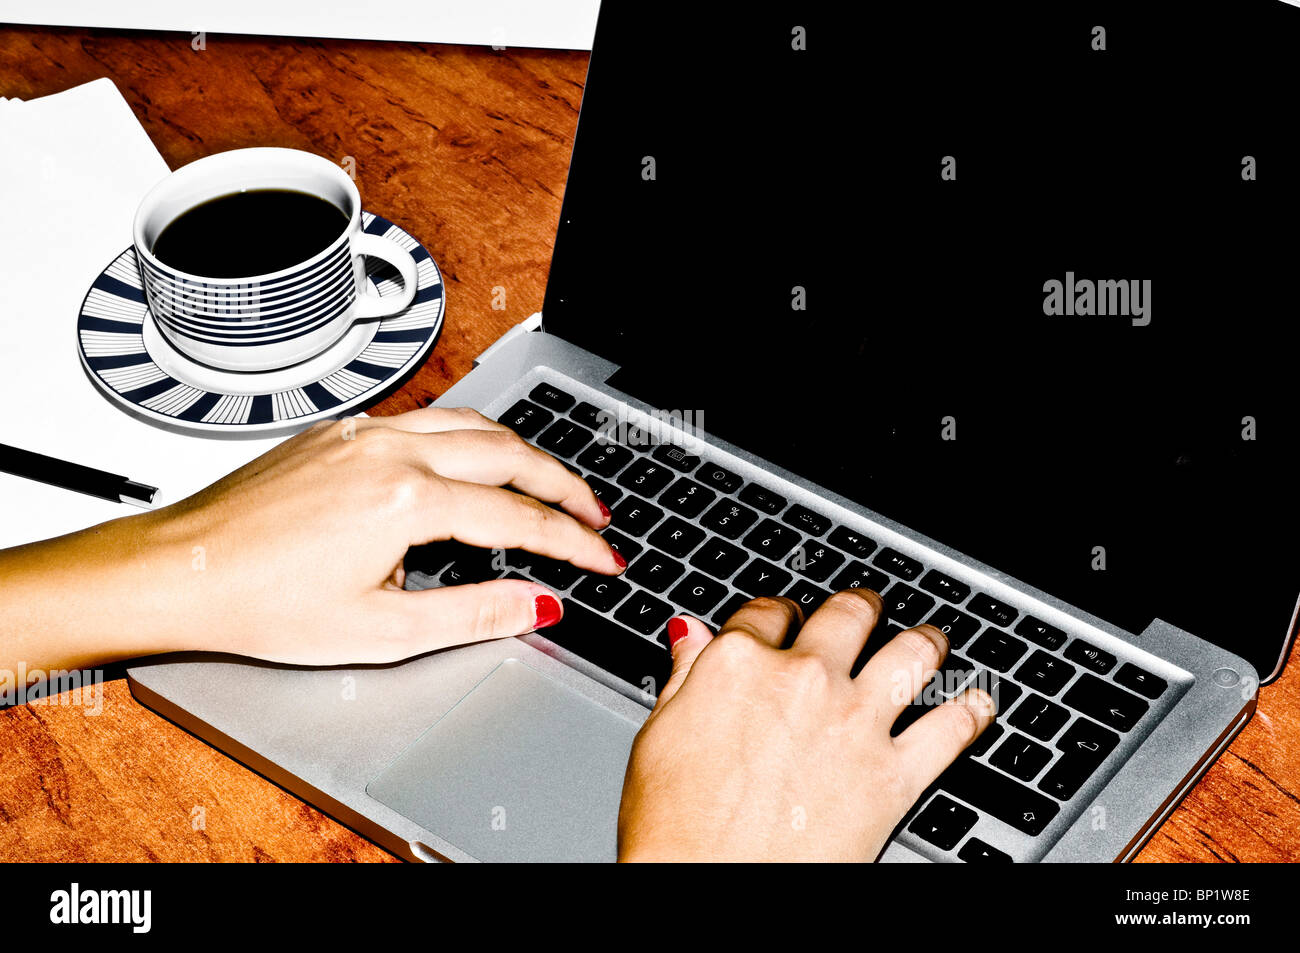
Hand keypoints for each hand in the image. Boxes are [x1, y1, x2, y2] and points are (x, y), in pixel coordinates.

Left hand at [0, 407, 623, 672]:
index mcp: (405, 500)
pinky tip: (472, 458)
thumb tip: (538, 604)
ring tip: (549, 481)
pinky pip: (426, 418)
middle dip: (563, 483)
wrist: (180, 570)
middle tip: (595, 514)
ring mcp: (363, 434)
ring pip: (470, 422)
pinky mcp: (340, 431)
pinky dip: (470, 436)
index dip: (571, 541)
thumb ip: (472, 614)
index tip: (602, 558)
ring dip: (521, 450)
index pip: (518, 515)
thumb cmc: (262, 603)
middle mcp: (389, 452)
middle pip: (508, 451)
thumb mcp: (379, 631)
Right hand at [617, 590, 994, 860]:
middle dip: (858, 607)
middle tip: (865, 609)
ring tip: (931, 640)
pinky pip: (952, 728)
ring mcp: (853, 722)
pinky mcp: (893, 774)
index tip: (786, 620)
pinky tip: (979, 702)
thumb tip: (690, 634)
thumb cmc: (676, 830)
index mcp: (739, 665)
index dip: (779, 613)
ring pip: (911, 653)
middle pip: (846, 616)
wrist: (710, 892)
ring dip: (925, 641)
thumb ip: (683, 676)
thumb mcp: (659, 738)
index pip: (768, 612)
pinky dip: (973, 711)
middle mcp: (802, 680)